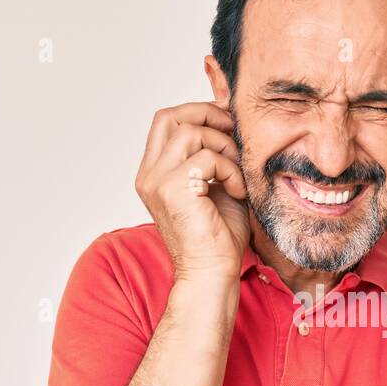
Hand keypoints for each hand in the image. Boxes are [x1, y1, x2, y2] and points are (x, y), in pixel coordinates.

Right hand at [133, 101, 249, 282]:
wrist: (214, 273)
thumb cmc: (219, 237)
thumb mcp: (218, 184)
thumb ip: (217, 154)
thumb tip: (232, 121)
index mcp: (155, 172)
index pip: (166, 121)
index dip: (198, 112)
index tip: (228, 123)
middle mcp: (149, 175)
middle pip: (171, 116)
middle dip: (209, 116)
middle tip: (235, 134)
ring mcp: (156, 181)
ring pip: (191, 132)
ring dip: (224, 147)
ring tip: (237, 174)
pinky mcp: (172, 190)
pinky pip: (207, 157)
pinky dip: (230, 170)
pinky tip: (237, 191)